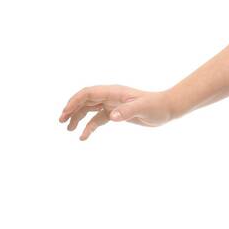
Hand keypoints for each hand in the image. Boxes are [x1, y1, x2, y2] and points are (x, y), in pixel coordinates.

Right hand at [57, 85, 174, 140]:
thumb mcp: (143, 108)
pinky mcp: (116, 113)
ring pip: (89, 110)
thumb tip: (111, 117)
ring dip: (78, 118)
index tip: (66, 113)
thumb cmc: (157, 106)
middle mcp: (110, 96)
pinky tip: (84, 137)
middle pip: (85, 100)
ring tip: (69, 130)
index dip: (75, 101)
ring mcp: (112, 105)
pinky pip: (98, 119)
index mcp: (113, 92)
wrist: (167, 109)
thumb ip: (127, 111)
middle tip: (61, 122)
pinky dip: (89, 126)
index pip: (88, 93)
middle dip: (72, 109)